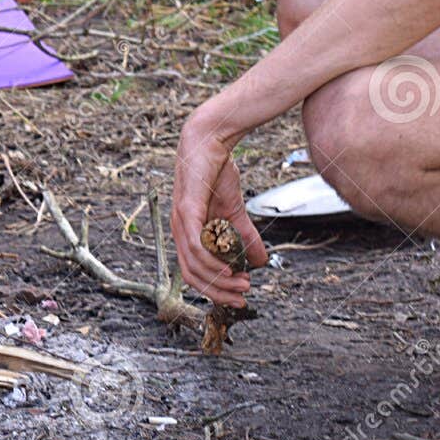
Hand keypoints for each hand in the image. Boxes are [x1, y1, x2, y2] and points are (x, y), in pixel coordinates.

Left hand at [171, 112, 268, 305]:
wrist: (210, 142)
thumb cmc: (216, 174)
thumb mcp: (235, 211)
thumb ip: (245, 236)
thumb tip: (260, 261)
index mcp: (188, 234)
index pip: (195, 272)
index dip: (216, 289)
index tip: (239, 297)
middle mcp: (179, 232)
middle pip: (192, 275)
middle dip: (218, 291)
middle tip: (242, 297)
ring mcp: (180, 222)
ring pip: (194, 264)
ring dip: (219, 280)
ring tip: (241, 284)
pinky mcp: (186, 210)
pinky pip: (195, 244)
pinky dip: (211, 261)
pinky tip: (229, 269)